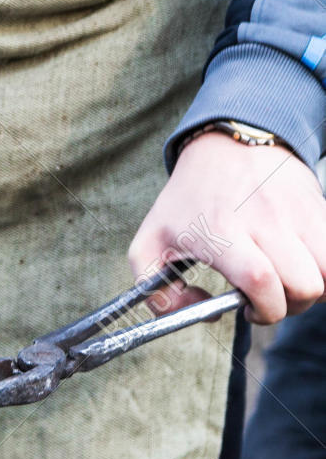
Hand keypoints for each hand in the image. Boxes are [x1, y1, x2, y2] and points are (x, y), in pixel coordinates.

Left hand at [128, 132, 325, 323]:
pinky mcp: (318, 206)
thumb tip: (201, 313)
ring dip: (315, 288)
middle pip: (305, 284)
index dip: (264, 309)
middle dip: (290, 306)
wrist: (226, 145)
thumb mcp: (149, 242)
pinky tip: (301, 266)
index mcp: (222, 232)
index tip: (249, 310)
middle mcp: (266, 221)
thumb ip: (153, 289)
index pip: (260, 279)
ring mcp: (298, 212)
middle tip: (267, 298)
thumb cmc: (186, 200)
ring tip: (287, 283)